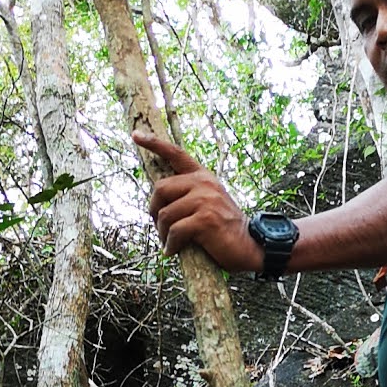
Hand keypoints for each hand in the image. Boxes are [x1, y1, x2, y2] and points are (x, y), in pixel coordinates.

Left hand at [133, 131, 263, 272]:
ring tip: (169, 243)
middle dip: (154, 210)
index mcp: (203, 177)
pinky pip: (175, 231)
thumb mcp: (209, 204)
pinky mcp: (205, 219)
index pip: (176, 154)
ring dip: (162, 232)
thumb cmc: (225, 229)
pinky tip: (173, 251)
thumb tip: (160, 203)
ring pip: (165, 214)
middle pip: (161, 188)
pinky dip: (170, 244)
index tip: (136, 135)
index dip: (154, 144)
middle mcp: (204, 184)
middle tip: (160, 227)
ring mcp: (205, 200)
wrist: (251, 246)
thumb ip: (189, 196)